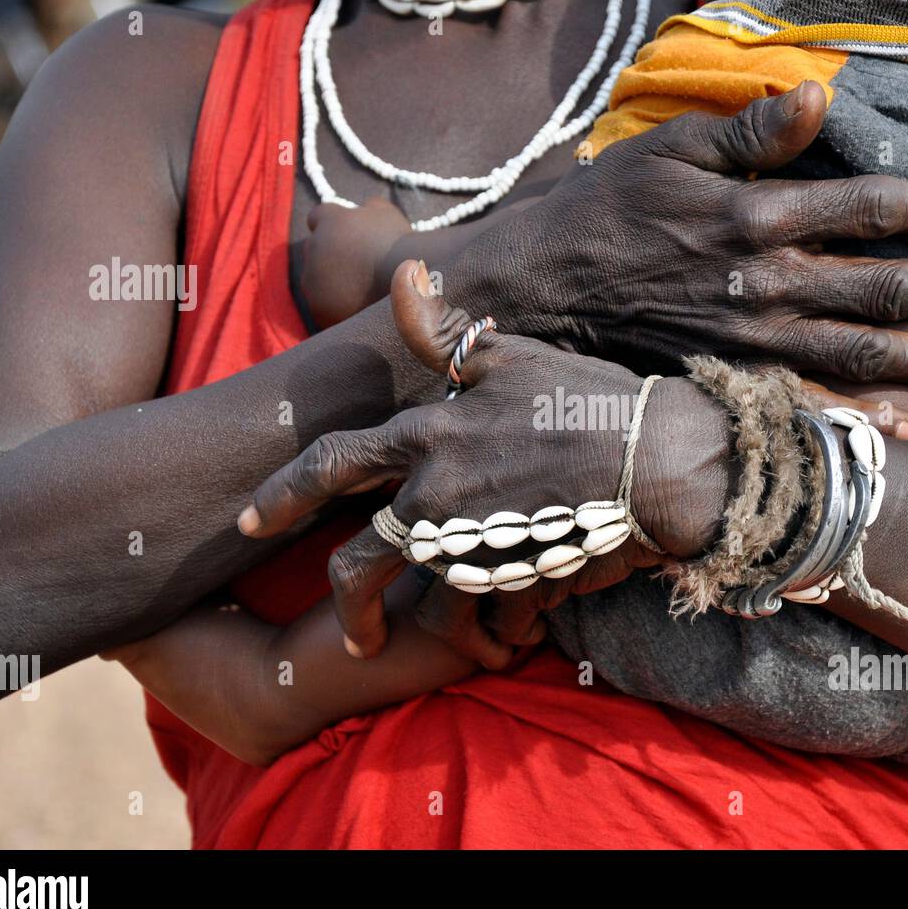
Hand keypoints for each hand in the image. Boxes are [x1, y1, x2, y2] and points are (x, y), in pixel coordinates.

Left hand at [239, 260, 736, 664]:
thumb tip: (404, 276)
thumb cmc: (585, 398)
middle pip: (356, 557)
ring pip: (410, 597)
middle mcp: (436, 496)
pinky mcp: (509, 583)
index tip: (251, 515)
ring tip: (390, 632)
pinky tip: (484, 621)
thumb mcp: (510, 354)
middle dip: (337, 595)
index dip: (283, 490)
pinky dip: (472, 618)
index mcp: (426, 436)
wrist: (656, 462)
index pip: (331, 464)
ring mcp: (470, 546)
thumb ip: (441, 330)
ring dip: (392, 620)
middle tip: (344, 625)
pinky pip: (470, 610)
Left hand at [301, 198, 410, 328]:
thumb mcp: (388, 214)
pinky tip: (356, 307)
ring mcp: (313, 280)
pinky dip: (335, 306)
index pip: (318, 217)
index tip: (345, 235)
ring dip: (331, 281)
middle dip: (331, 255)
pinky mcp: (319, 309)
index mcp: (329, 221)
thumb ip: (370, 207)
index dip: (332, 225)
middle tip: (357, 265)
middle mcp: (314, 248)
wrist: (408, 287)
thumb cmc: (400, 246)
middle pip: (315, 249)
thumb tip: (366, 207)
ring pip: (315, 279)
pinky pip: (323, 306)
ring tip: (360, 289)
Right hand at [447, 81, 907, 391]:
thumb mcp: (671, 150)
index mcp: (755, 216)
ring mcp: (749, 340)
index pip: (861, 208)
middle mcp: (764, 283)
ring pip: (853, 351)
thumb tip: (821, 95)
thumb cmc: (606, 208)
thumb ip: (751, 131)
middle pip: (875, 288)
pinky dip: (853, 416)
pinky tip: (899, 427)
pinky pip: (804, 402)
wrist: (546, 287)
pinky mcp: (728, 377)